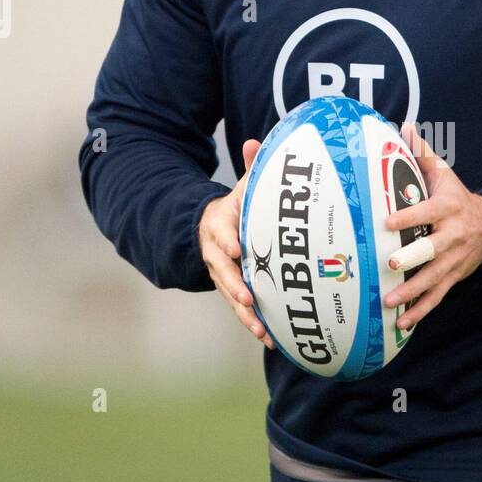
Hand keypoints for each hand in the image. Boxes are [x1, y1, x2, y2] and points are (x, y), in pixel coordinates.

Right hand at [198, 139, 275, 349]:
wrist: (209, 229)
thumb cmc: (236, 207)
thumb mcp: (240, 188)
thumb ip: (250, 169)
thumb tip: (255, 141)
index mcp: (220, 224)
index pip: (221, 232)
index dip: (227, 240)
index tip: (236, 249)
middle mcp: (218, 253)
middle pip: (224, 272)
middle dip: (235, 286)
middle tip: (248, 298)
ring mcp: (224, 275)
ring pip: (232, 296)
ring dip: (245, 314)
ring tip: (260, 330)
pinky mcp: (234, 291)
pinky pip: (242, 310)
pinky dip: (254, 324)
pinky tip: (272, 341)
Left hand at [382, 122, 481, 330]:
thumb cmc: (457, 197)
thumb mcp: (444, 175)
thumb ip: (422, 155)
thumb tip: (405, 127)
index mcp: (447, 209)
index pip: (426, 212)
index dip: (408, 216)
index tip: (387, 221)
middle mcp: (452, 236)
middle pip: (432, 250)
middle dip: (412, 259)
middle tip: (391, 266)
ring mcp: (453, 261)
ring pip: (433, 279)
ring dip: (412, 293)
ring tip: (390, 303)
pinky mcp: (453, 278)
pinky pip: (437, 297)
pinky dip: (420, 312)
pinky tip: (402, 324)